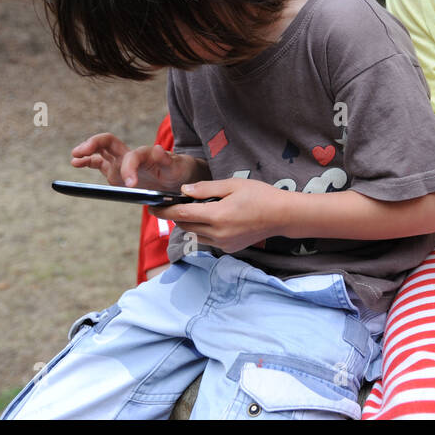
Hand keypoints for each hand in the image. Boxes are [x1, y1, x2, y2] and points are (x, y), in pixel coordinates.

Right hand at [70, 133, 197, 191]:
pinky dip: (87, 162)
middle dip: (94, 144)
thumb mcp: (178, 167)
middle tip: (81, 151)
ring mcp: (121, 162)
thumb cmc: (179, 170)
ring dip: (87, 151)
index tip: (130, 184)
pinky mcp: (115, 172)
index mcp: (146, 154)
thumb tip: (157, 149)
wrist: (178, 176)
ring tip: (74, 157)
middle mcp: (131, 155)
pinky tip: (76, 162)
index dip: (130, 168)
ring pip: (100, 151)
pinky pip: (98, 164)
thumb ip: (167, 160)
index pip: (133, 156)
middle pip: (109, 142)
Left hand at [151, 178, 283, 253]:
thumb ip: (206, 189)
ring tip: (202, 210)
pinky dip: (205, 231)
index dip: (164, 210)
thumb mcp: (233, 185)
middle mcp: (217, 233)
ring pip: (195, 234)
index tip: (152, 206)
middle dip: (178, 215)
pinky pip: (208, 240)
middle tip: (180, 202)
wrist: (282, 215)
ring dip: (192, 223)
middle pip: (185, 226)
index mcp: (216, 215)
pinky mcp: (229, 249)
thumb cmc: (260, 195)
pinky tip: (217, 220)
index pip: (181, 214)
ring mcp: (223, 243)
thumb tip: (184, 191)